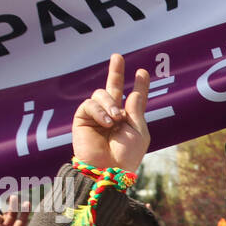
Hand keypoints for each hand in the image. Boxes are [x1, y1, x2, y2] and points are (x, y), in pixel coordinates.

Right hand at [72, 53, 149, 172]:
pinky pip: (89, 104)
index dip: (139, 85)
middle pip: (112, 88)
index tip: (143, 72)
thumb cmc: (126, 155)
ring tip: (116, 118)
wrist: (108, 169)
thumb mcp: (138, 132)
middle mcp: (112, 115)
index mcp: (127, 119)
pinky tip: (106, 122)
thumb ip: (136, 111)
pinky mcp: (82, 119)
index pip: (133, 98)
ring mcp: (96, 116)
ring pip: (101, 94)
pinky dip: (100, 111)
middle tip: (117, 56)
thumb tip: (133, 92)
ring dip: (110, 103)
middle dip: (115, 71)